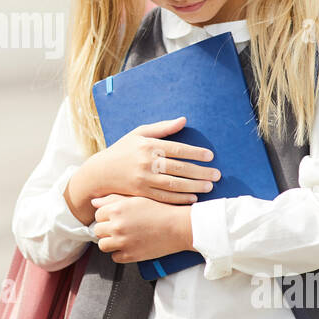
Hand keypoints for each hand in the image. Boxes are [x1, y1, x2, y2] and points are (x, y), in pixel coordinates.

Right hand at [64, 118, 219, 224]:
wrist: (101, 172)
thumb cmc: (123, 150)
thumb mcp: (139, 133)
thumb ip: (162, 128)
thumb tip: (183, 120)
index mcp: (148, 145)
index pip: (177, 149)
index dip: (195, 153)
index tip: (210, 156)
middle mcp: (147, 162)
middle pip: (179, 168)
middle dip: (200, 172)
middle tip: (217, 175)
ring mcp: (144, 179)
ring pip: (174, 184)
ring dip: (194, 186)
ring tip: (209, 186)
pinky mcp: (141, 193)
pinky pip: (165, 197)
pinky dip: (180, 198)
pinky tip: (193, 197)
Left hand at [91, 194, 193, 263]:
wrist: (178, 227)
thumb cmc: (160, 210)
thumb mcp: (136, 199)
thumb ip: (112, 199)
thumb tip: (94, 202)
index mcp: (117, 209)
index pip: (98, 215)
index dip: (106, 216)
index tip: (115, 218)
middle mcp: (117, 226)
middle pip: (98, 230)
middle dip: (107, 229)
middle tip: (119, 228)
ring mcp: (122, 242)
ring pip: (103, 245)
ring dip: (110, 242)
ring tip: (123, 238)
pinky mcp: (130, 255)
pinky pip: (114, 257)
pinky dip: (120, 253)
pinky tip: (130, 246)